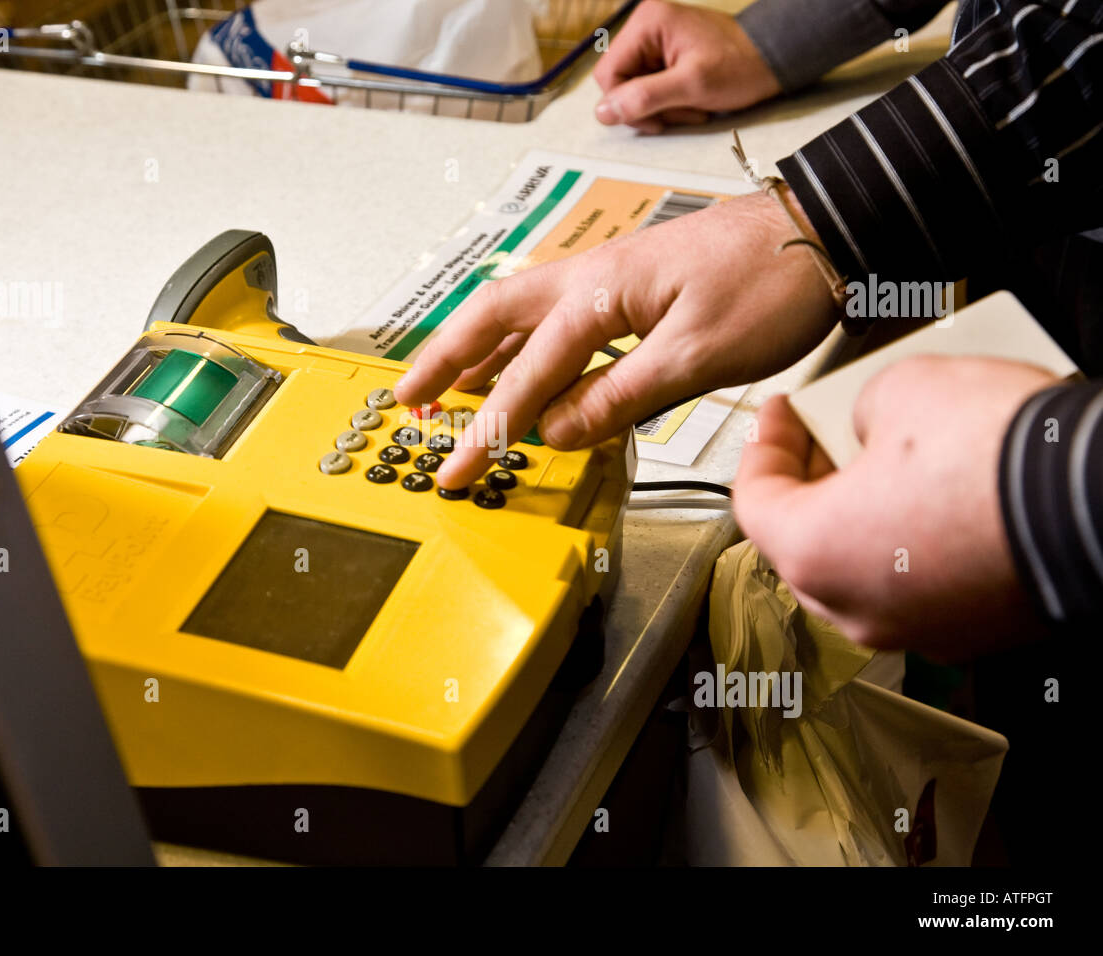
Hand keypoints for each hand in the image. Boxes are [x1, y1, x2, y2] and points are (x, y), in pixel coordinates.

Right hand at [393, 189, 838, 488]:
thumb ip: (621, 395)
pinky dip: (521, 342)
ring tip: (443, 386)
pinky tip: (520, 363)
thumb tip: (557, 431)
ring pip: (518, 311)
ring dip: (475, 348)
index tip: (458, 469)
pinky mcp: (628, 284)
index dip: (489, 428)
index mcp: (601, 292)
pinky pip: (554, 314)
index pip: (528, 371)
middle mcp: (591, 276)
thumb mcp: (698, 355)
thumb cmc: (773, 281)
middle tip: (407, 399)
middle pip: (492, 316)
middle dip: (444, 361)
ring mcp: (607, 276)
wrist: (823, 231)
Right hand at [593, 0, 780, 131]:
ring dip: (660, 108)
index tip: (656, 119)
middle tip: (681, 110)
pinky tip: (690, 101)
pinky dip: (668, 103)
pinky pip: (649, 88)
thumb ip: (645, 97)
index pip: (608, 74)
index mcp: (647, 23)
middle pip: (619, 83)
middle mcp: (645, 27)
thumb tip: (603, 113)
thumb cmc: (739, 65)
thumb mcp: (692, 85)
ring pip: (633, 89)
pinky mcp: (663, 55)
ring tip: (691, 106)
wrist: (772, 58)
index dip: (625, 104)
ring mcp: (654, 41)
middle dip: (647, 106)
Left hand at [733, 355, 1058, 658]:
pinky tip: (938, 496)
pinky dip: (916, 544)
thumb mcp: (902, 387)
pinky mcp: (974, 629)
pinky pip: (922, 584)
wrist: (1097, 497)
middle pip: (805, 541)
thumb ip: (859, 409)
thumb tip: (871, 422)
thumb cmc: (998, 453)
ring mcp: (918, 627)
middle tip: (823, 435)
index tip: (776, 415)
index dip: (762, 444)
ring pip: (864, 568)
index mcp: (814, 553)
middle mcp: (857, 607)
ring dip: (863, 514)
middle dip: (811, 482)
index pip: (753, 501)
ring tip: (886, 458)